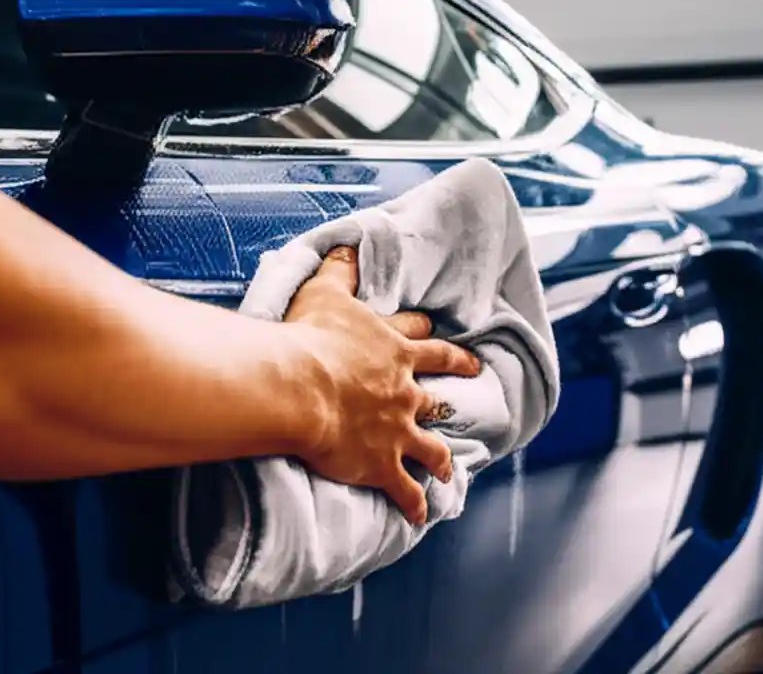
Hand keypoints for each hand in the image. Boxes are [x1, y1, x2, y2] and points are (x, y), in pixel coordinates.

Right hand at [284, 246, 480, 524]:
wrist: (300, 386)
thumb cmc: (309, 338)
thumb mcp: (326, 293)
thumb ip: (340, 270)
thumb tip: (347, 247)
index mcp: (395, 352)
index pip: (427, 347)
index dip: (444, 351)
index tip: (462, 355)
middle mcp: (404, 392)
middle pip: (434, 400)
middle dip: (445, 404)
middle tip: (457, 408)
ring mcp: (397, 431)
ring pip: (431, 449)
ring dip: (441, 461)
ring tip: (448, 470)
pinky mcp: (382, 463)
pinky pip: (405, 489)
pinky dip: (415, 503)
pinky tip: (422, 515)